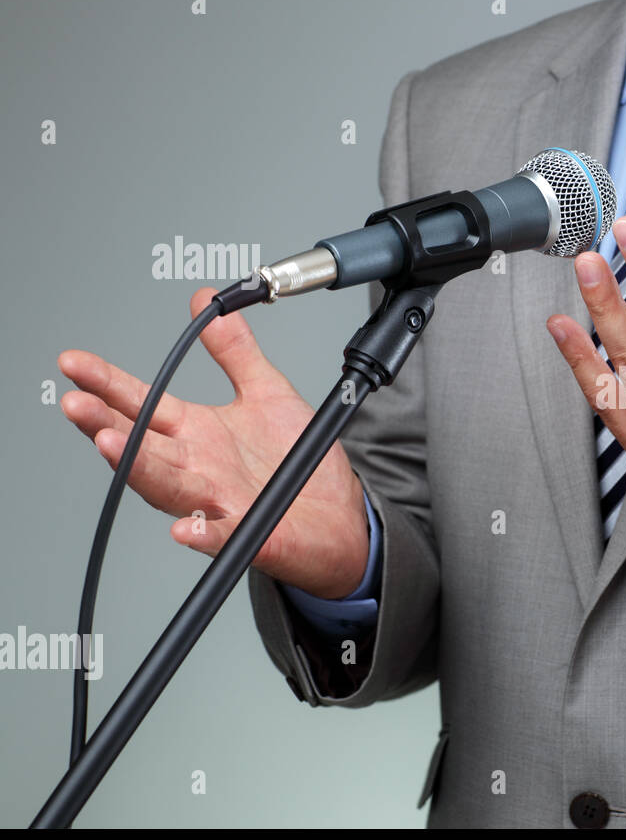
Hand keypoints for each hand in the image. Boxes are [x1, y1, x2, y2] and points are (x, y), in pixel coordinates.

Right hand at [58, 288, 369, 597]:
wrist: (337, 515)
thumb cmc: (298, 463)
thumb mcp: (267, 393)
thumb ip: (235, 351)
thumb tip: (209, 304)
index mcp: (197, 432)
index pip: (142, 403)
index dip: (107, 383)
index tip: (74, 362)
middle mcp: (197, 467)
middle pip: (141, 445)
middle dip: (105, 423)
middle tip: (76, 403)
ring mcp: (217, 501)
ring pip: (166, 485)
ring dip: (137, 467)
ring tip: (110, 443)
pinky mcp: (248, 532)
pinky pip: (219, 536)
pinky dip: (201, 533)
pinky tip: (182, 528)